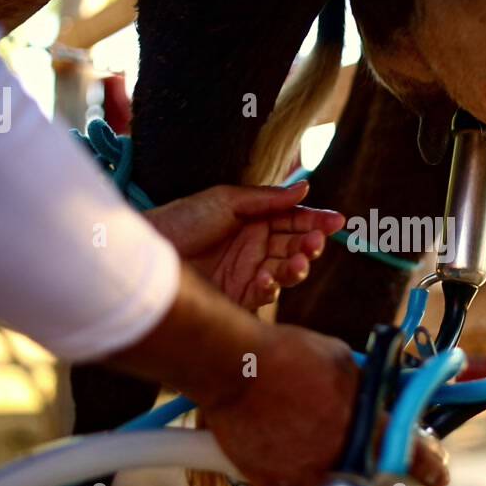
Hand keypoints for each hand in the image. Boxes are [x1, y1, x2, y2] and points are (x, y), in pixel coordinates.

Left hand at [145, 182, 343, 310]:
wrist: (148, 254)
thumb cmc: (182, 220)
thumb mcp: (226, 201)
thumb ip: (268, 199)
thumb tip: (306, 187)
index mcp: (255, 221)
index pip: (294, 220)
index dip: (317, 221)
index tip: (337, 221)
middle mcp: (255, 247)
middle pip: (296, 246)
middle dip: (310, 244)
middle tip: (316, 242)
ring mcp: (249, 272)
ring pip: (286, 271)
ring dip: (297, 267)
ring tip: (299, 263)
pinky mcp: (239, 297)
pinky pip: (265, 293)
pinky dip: (271, 286)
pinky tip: (267, 277)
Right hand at [196, 323, 449, 485]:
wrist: (235, 368)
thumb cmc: (284, 357)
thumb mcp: (342, 361)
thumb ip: (367, 385)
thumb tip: (378, 393)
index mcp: (366, 424)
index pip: (413, 453)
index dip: (428, 464)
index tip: (435, 472)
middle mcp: (343, 457)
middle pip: (380, 482)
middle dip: (386, 472)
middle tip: (385, 466)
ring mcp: (310, 476)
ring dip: (350, 485)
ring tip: (344, 470)